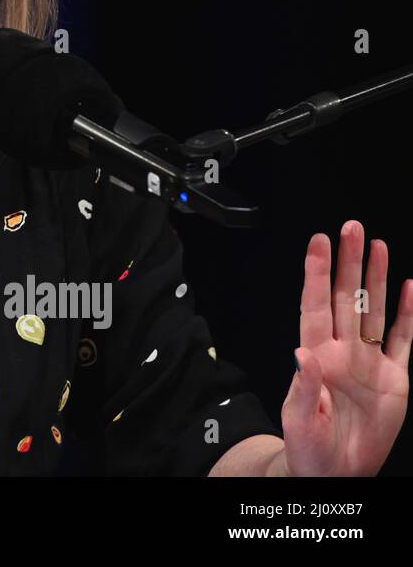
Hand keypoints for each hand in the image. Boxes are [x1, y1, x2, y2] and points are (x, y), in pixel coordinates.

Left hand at [283, 220, 412, 474]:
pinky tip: (409, 288)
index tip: (318, 242)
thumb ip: (302, 387)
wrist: (335, 472)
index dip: (316, 274)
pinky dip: (407, 314)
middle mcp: (342, 351)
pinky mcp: (393, 378)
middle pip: (346, 297)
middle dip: (348, 262)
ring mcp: (368, 361)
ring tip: (376, 245)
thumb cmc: (308, 448)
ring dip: (376, 278)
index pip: (315, 305)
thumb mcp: (300, 420)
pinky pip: (402, 339)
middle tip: (351, 228)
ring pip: (374, 309)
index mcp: (316, 357)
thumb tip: (301, 355)